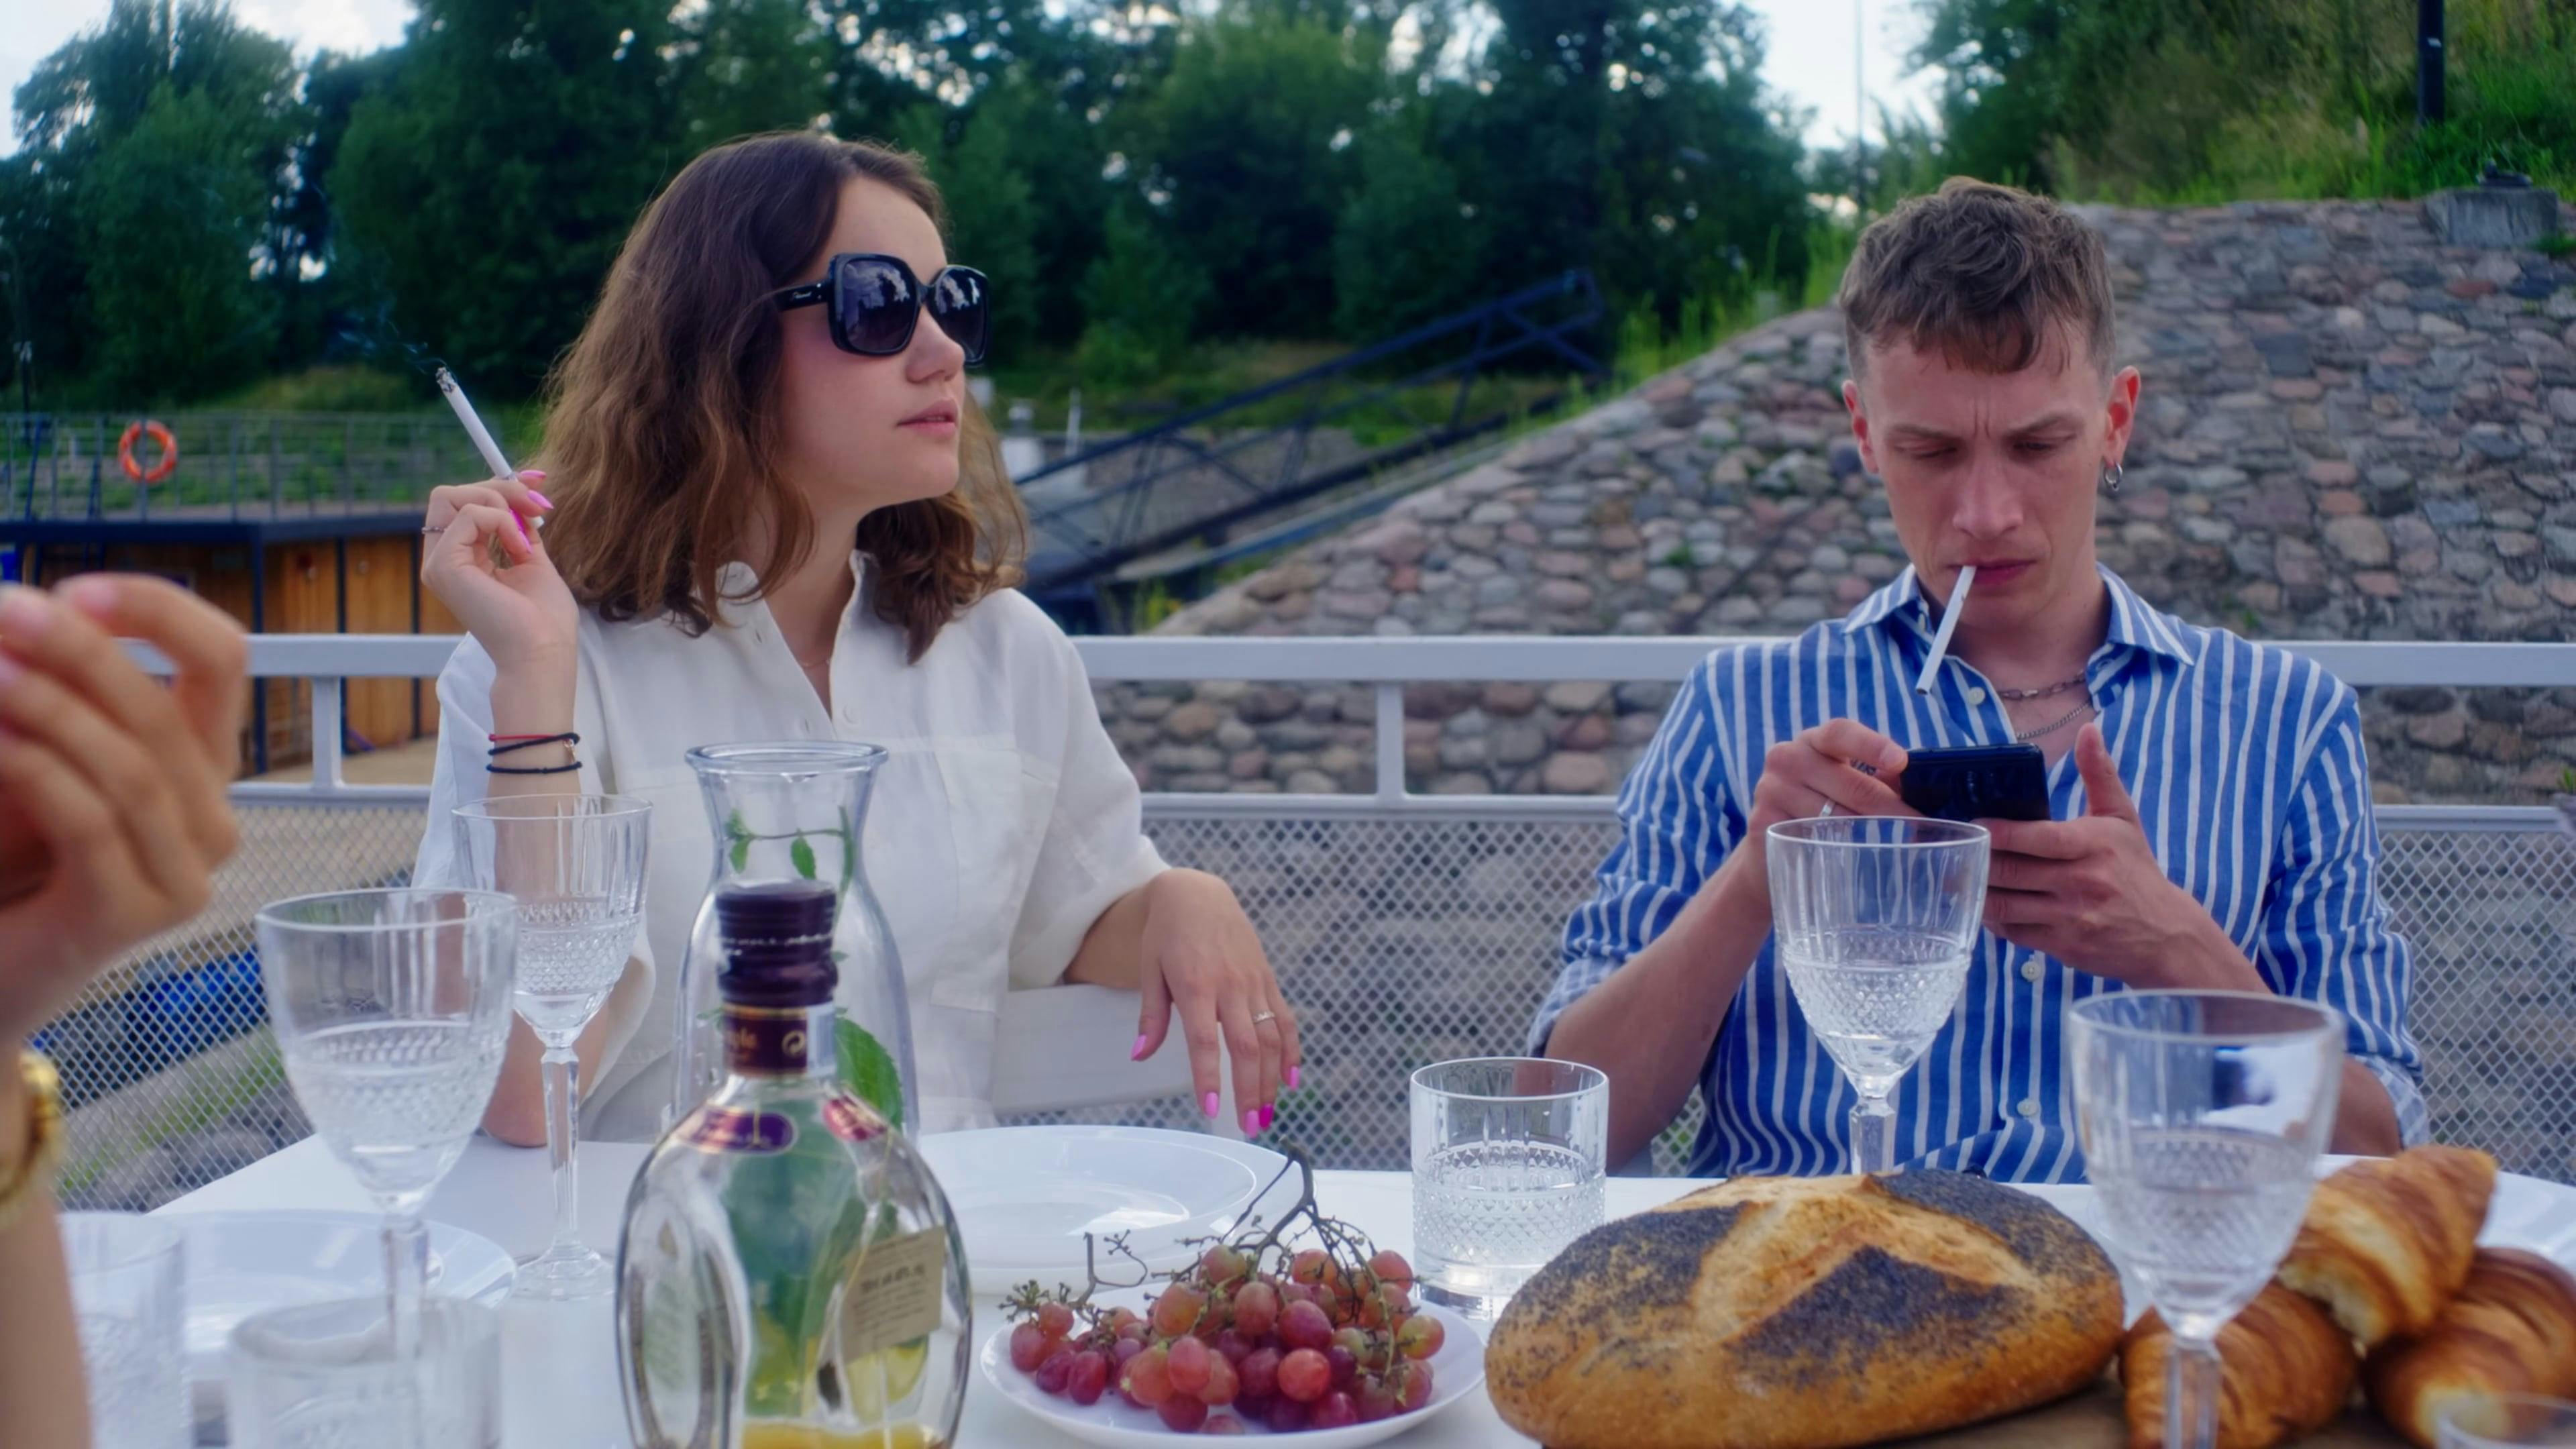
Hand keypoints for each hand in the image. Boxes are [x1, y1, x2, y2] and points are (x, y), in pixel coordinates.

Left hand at [0, 577, 246, 1043]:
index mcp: (200, 763)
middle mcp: (210, 815)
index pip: (224, 659)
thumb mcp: (35, 744)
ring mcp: (184, 872)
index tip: (76, 588)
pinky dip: (37, 769)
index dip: (159, 611)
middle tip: (6, 610)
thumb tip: (30, 604)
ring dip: (51, 708)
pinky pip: (95, 822)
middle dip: (84, 650)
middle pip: (170, 710)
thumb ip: (52, 688)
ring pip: (135, 767)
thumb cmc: (4, 850)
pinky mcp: (136, 916)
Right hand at [419, 470, 573, 667]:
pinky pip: (468, 515)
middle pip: (451, 493)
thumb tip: (523, 494)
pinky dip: (501, 522)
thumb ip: (519, 529)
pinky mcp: (444, 567)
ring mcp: (438, 563)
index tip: (538, 484)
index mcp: (460, 559)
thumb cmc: (543, 620)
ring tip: (527, 537)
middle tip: (538, 508)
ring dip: (501, 503)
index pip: (463, 503)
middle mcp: (442, 560)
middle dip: (500, 489)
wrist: (542, 653)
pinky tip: (519, 549)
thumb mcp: (532, 560)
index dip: (499, 486)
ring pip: (453, 496)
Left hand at [1131, 869, 1301, 1135]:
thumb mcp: (1150, 970)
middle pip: (1246, 1046)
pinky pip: (1285, 1019)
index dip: (1209, 1076)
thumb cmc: (1166, 934)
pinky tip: (1291, 1079)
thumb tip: (1140, 1056)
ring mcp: (1253, 983)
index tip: (1210, 1108)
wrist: (1197, 894)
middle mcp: (1230, 986)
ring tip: (1268, 1114)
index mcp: (1196, 985)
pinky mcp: (1267, 980)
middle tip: (1249, 1127)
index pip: (1205, 1040)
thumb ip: (1152, 1016)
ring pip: (1270, 1038)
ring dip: (1271, 1079)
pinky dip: (1291, 1050)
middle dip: (1250, 1090)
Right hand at [1715, 720, 1914, 911]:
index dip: (1872, 745)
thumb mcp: (1847, 785)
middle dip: (1893, 809)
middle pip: (1852, 784)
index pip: (1841, 732)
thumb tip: (1925, 790)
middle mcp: (1787, 757)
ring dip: (1871, 835)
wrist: (1769, 846)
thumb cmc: (1821, 810)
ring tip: (1895, 849)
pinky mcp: (1762, 823)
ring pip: (1837, 817)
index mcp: (1813, 741)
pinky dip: (1839, 851)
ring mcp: (1771, 789)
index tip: (1900, 762)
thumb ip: (1880, 781)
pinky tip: (1852, 858)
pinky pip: (1812, 839)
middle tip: (1920, 829)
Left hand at [1980, 723, 2243, 986]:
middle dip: (1978, 860)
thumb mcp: (2122, 819)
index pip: (2036, 837)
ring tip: (1958, 875)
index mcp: (2093, 845)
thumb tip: (2088, 729)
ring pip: (2005, 904)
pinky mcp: (2062, 946)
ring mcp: (2070, 918)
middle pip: (2011, 871)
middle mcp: (2081, 881)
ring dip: (1977, 890)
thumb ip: (2100, 774)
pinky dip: (1993, 919)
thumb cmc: (2137, 870)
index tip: (1974, 824)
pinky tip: (1984, 903)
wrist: (2166, 935)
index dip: (1998, 832)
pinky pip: (2013, 932)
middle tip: (1954, 848)